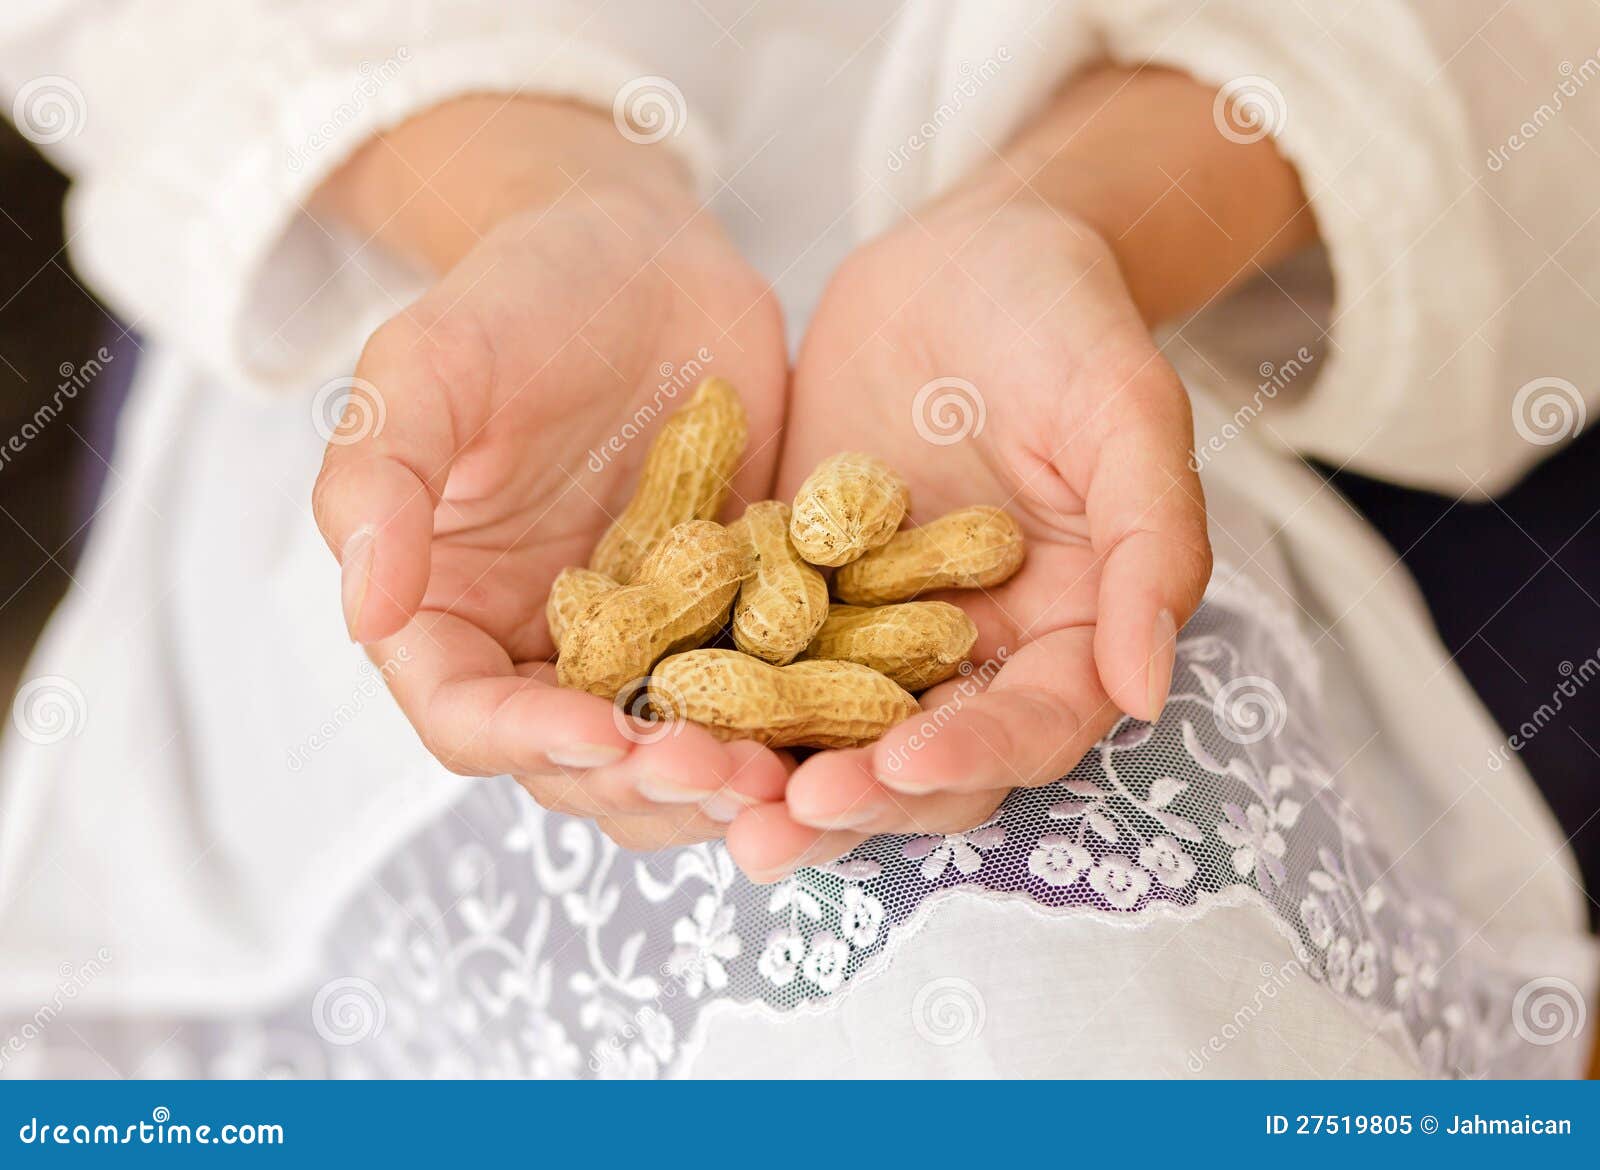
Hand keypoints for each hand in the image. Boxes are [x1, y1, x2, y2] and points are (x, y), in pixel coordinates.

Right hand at [311, 100, 791, 847]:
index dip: (527, 742)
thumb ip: (379, 479)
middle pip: (580, 763)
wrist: (646, 257)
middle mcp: (541, 649)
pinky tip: (851, 724)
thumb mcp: (427, 366)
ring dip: (723, 779)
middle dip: (645, 781)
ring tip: (784, 772)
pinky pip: (762, 693)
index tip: (604, 735)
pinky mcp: (732, 623)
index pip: (468, 716)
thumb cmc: (519, 294)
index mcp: (448, 611)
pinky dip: (795, 722)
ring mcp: (645, 645)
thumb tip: (362, 610)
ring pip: (673, 751)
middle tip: (721, 774)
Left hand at [724, 197, 1210, 878]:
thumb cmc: (1066, 321)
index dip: (969, 756)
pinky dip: (703, 688)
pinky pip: (747, 654)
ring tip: (692, 791)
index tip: (903, 762)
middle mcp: (970, 657)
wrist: (964, 253)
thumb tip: (1145, 691)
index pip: (1027, 728)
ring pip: (822, 731)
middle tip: (774, 830)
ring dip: (762, 774)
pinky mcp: (793, 593)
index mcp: (1065, 637)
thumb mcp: (1127, 413)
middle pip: (915, 761)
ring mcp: (873, 632)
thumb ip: (1151, 544)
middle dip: (849, 801)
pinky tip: (639, 706)